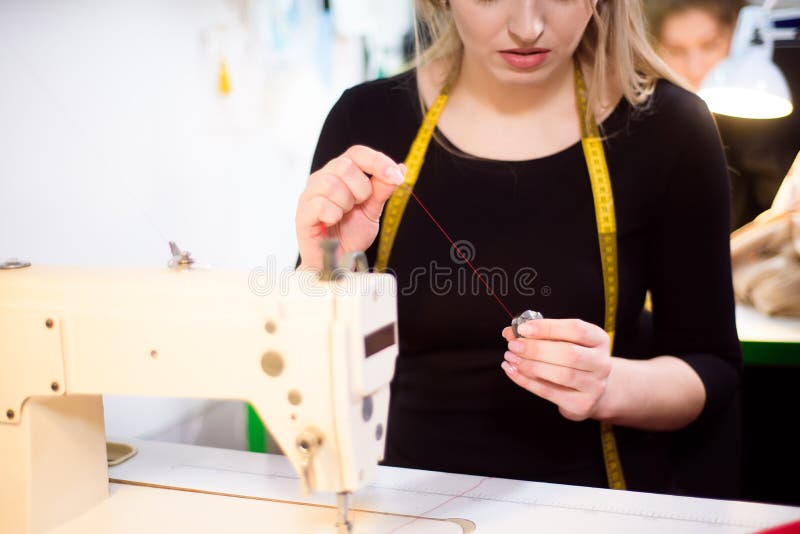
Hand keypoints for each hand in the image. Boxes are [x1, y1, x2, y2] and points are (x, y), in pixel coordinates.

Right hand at [295, 145, 405, 270]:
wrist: (338, 261)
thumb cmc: (350, 234)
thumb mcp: (373, 209)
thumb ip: (383, 189)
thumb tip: (400, 168)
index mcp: (340, 173)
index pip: (358, 153)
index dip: (377, 161)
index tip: (395, 176)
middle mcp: (323, 178)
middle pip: (345, 166)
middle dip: (361, 190)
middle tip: (358, 206)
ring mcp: (310, 194)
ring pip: (332, 184)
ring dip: (346, 204)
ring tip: (343, 216)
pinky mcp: (302, 213)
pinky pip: (320, 205)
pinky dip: (333, 215)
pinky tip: (332, 222)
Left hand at [501, 319, 611, 421]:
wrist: (590, 390)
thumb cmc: (572, 360)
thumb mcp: (561, 342)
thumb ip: (538, 335)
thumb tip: (511, 332)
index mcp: (599, 340)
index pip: (576, 329)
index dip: (548, 327)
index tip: (523, 328)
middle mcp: (601, 363)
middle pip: (569, 354)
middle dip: (536, 349)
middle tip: (514, 345)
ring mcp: (594, 386)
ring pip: (561, 375)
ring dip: (531, 366)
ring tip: (511, 358)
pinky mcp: (581, 404)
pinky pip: (549, 392)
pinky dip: (526, 381)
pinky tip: (513, 371)